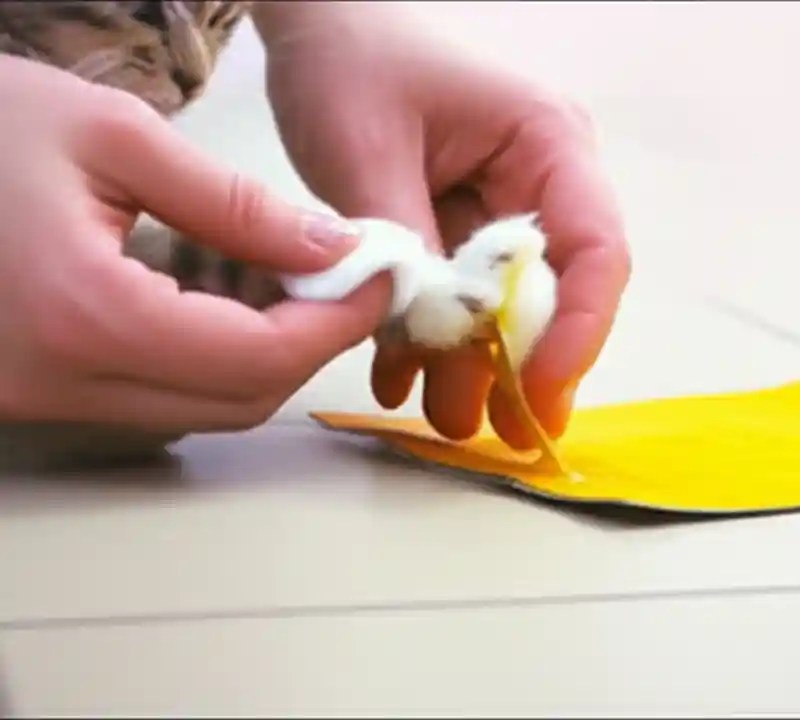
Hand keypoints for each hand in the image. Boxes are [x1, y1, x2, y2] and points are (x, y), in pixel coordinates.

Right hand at [0, 55, 390, 432]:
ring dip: (259, 349)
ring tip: (274, 266)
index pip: (259, 358)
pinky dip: (203, 350)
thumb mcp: (111, 135)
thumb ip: (235, 204)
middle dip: (306, 340)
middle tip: (337, 272)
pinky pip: (148, 391)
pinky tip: (211, 282)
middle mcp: (62, 380)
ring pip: (197, 404)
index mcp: (86, 317)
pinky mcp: (31, 389)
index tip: (380, 275)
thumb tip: (330, 249)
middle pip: (238, 399)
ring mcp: (40, 396)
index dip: (336, 321)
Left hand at [256, 3, 630, 448]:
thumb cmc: (352, 62)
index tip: (540, 391)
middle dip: (528, 364)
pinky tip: (400, 376)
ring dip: (478, 365)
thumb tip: (438, 343)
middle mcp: (545, 181)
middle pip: (562, 290)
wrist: (317, 26)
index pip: (595, 251)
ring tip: (440, 418)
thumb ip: (406, 251)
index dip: (578, 331)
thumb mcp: (368, 152)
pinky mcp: (465, 228)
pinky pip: (464, 298)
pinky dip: (436, 340)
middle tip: (501, 433)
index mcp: (548, 144)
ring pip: (511, 305)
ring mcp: (506, 208)